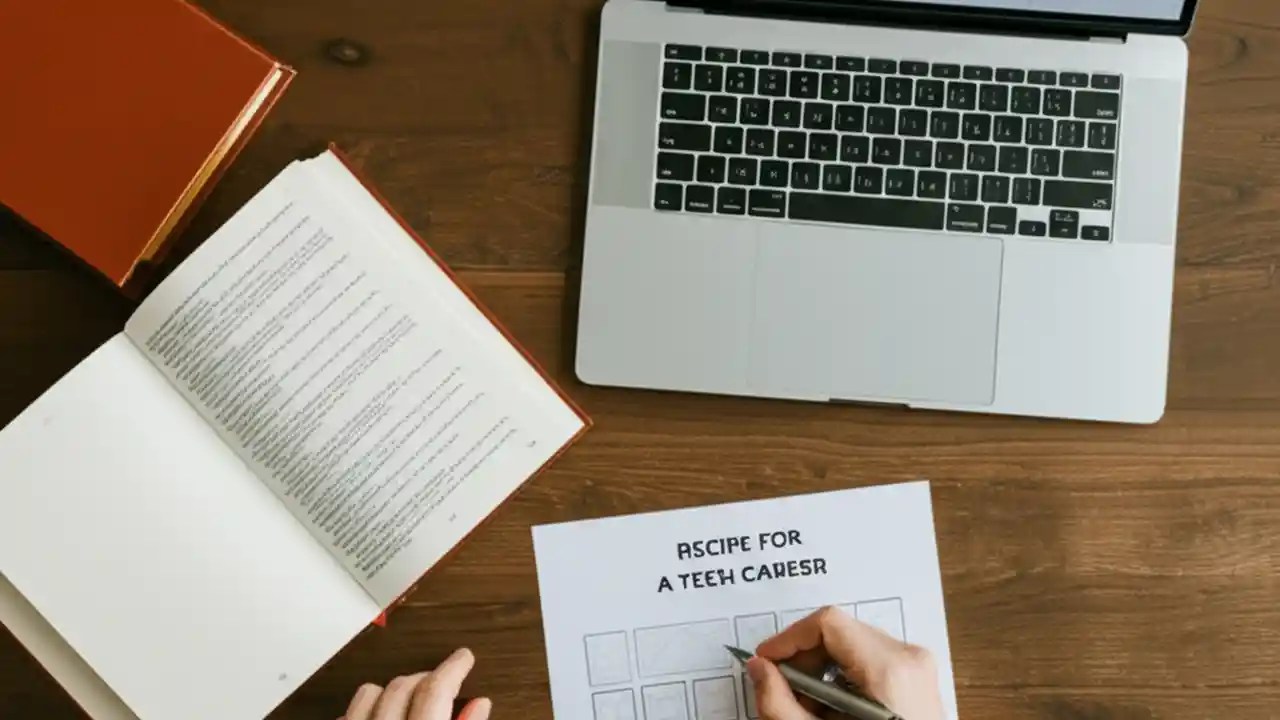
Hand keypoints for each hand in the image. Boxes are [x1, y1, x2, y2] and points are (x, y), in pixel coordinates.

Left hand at [340, 648, 491, 719]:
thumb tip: (480, 704)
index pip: (436, 690)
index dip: (454, 668)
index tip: (463, 658)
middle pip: (402, 686)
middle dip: (425, 678)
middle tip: (442, 682)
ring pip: (368, 693)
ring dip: (391, 690)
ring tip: (409, 699)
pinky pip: (345, 714)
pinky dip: (363, 710)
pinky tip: (376, 718)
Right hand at [747, 607, 944, 719]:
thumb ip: (780, 704)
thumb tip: (760, 669)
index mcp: (890, 669)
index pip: (828, 623)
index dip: (789, 639)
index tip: (768, 660)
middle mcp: (909, 659)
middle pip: (839, 632)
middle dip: (802, 659)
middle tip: (782, 688)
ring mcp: (916, 667)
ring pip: (851, 645)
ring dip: (820, 671)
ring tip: (807, 707)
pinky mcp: (915, 678)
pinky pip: (869, 661)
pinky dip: (843, 679)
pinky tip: (832, 711)